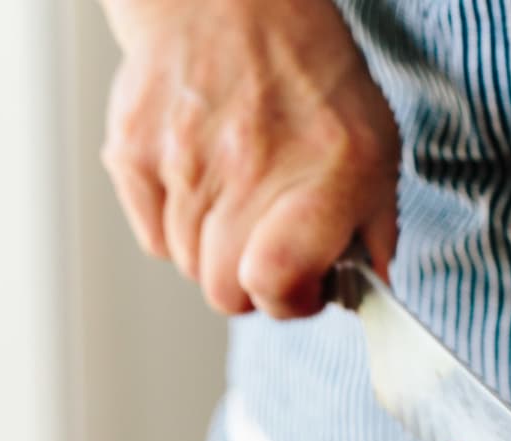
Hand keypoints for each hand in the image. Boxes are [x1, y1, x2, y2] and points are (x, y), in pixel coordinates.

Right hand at [97, 0, 399, 315]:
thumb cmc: (306, 68)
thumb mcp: (373, 141)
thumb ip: (377, 225)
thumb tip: (371, 286)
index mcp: (321, 174)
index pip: (276, 284)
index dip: (291, 301)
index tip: (304, 290)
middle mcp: (248, 170)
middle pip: (225, 292)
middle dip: (251, 284)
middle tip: (268, 252)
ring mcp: (182, 164)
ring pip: (188, 266)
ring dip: (215, 251)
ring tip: (238, 200)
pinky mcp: (133, 153)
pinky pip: (153, 236)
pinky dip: (177, 226)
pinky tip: (203, 183)